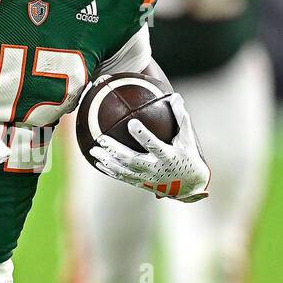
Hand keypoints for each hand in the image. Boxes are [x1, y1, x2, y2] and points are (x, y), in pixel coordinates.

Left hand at [89, 93, 209, 201]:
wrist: (189, 186)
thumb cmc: (188, 157)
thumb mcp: (188, 138)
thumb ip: (181, 117)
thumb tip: (174, 96)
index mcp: (167, 156)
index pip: (153, 144)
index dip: (142, 135)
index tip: (131, 123)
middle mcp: (155, 168)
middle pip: (131, 159)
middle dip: (115, 150)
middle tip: (101, 139)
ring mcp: (147, 178)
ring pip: (124, 170)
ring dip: (108, 161)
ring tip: (93, 150)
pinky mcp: (141, 184)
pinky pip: (123, 177)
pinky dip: (111, 171)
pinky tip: (98, 163)